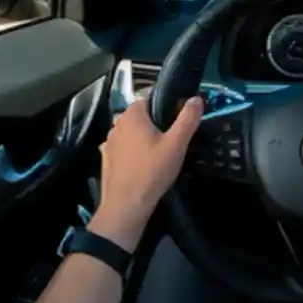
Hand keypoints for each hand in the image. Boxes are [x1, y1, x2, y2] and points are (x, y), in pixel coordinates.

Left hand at [88, 96, 202, 252]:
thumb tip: (196, 99)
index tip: (179, 117)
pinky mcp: (106, 158)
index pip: (150, 97)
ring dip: (143, 137)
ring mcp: (109, 142)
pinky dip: (133, 151)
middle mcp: (117, 123)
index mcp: (133, 115)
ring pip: (132, 132)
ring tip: (159, 153)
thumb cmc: (152, 171)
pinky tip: (143, 165)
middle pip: (141, 115)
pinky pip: (124, 148)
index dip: (166, 104)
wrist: (126, 205)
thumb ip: (187, 119)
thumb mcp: (176, 145)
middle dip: (156, 122)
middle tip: (173, 138)